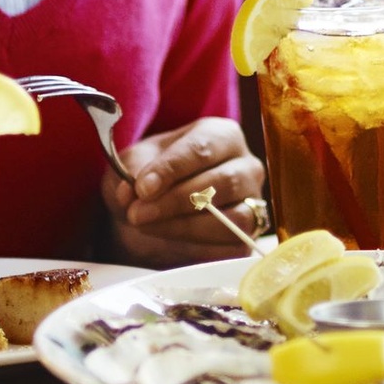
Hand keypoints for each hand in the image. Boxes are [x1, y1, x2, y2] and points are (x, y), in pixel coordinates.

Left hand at [104, 116, 263, 264]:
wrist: (155, 209)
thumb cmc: (152, 177)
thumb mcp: (135, 164)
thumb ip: (132, 172)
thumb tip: (131, 192)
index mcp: (222, 136)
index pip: (202, 148)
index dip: (171, 169)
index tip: (143, 188)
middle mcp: (246, 166)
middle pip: (222, 182)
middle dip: (175, 201)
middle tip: (138, 213)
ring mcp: (253, 203)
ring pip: (232, 218)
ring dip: (185, 226)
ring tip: (148, 226)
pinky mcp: (248, 236)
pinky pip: (231, 245)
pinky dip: (198, 247)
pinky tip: (169, 241)